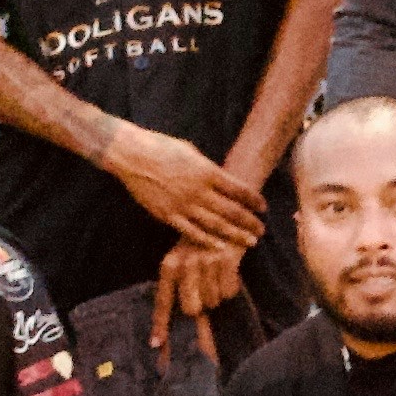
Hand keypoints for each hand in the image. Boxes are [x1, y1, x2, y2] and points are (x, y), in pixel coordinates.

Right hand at [102, 123, 263, 251]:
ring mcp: (183, 204)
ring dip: (235, 234)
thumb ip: (208, 168)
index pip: (238, 189)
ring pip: (215, 224)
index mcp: (207, 171)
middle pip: (231, 210)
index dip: (253, 199)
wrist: (132, 155)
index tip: (263, 207)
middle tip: (262, 230)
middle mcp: (198, 190)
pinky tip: (220, 247)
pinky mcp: (168, 215)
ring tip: (250, 242)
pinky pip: (191, 231)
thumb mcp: (191, 152)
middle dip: (249, 221)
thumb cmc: (161, 147)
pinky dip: (207, 241)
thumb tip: (222, 178)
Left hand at [148, 236, 241, 350]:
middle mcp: (184, 264)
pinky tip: (229, 270)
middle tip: (206, 287)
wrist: (226, 214)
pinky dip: (231, 285)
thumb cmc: (203, 242)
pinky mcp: (225, 259)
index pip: (163, 300)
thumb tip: (183, 319)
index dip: (160, 324)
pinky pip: (229, 291)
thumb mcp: (185, 259)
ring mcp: (205, 261)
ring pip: (212, 301)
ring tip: (218, 272)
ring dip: (218, 293)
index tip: (155, 345)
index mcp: (170, 265)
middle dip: (201, 305)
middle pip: (191, 309)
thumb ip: (181, 287)